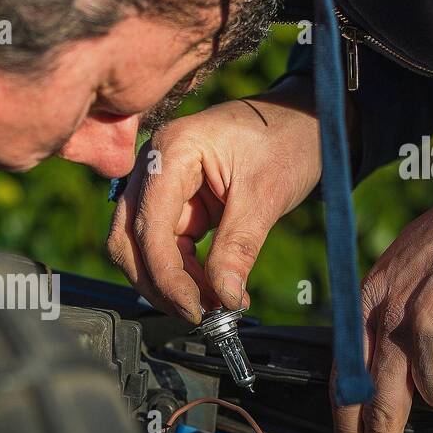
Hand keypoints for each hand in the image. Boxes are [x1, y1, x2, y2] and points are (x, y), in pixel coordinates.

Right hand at [106, 76, 326, 321]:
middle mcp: (154, 166)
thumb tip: (224, 300)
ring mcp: (160, 184)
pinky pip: (164, 245)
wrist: (304, 119)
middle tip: (197, 313)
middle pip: (129, 238)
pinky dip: (182, 273)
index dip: (165, 275)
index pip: (148, 225)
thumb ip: (238, 248)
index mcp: (172, 151)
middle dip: (157, 283)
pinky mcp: (174, 202)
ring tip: (213, 305)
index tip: (195, 309)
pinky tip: (211, 289)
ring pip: (141, 247)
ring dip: (169, 282)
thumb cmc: (287, 139)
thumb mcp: (266, 195)